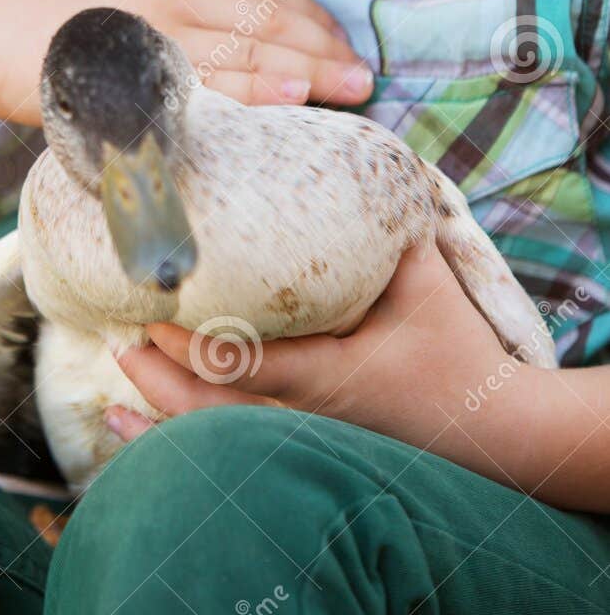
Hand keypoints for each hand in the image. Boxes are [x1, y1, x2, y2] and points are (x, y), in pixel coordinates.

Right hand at [0, 0, 371, 126]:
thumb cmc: (40, 12)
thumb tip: (226, 34)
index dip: (309, 16)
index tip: (339, 45)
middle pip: (265, 16)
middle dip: (322, 47)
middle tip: (363, 77)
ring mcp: (150, 22)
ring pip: (246, 48)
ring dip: (303, 71)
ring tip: (345, 91)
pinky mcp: (129, 64)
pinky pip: (204, 82)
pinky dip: (251, 92)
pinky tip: (285, 101)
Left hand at [108, 244, 554, 493]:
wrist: (498, 433)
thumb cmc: (459, 353)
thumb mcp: (427, 283)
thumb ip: (390, 228)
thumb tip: (360, 161)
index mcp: (331, 374)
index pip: (247, 364)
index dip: (194, 344)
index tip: (153, 314)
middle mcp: (307, 416)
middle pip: (214, 411)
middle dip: (161, 376)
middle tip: (121, 337)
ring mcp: (304, 441)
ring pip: (216, 439)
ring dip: (160, 412)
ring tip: (117, 381)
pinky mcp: (306, 451)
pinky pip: (230, 453)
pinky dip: (178, 443)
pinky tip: (129, 433)